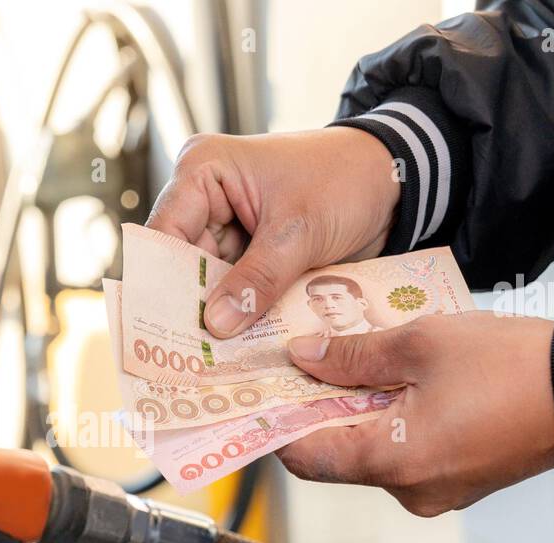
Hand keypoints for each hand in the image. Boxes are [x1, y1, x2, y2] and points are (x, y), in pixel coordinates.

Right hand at [146, 127, 399, 337]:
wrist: (393, 183)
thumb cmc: (344, 180)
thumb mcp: (298, 232)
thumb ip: (257, 280)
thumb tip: (215, 325)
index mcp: (204, 171)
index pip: (165, 233)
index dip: (160, 281)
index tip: (160, 329)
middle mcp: (206, 200)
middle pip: (180, 264)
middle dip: (189, 307)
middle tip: (186, 356)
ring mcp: (228, 229)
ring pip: (207, 283)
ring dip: (215, 318)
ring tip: (209, 360)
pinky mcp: (251, 255)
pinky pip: (234, 290)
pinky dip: (239, 315)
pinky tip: (236, 347)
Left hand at [276, 313, 553, 515]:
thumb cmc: (510, 365)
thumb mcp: (420, 344)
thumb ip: (353, 354)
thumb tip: (302, 356)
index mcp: (394, 462)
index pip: (307, 459)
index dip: (277, 427)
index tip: (261, 393)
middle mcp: (410, 491)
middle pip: (339, 455)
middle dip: (319, 409)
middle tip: (302, 364)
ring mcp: (438, 492)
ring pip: (375, 452)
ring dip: (359, 412)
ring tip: (352, 361)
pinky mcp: (460, 482)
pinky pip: (408, 454)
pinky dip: (393, 421)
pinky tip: (396, 380)